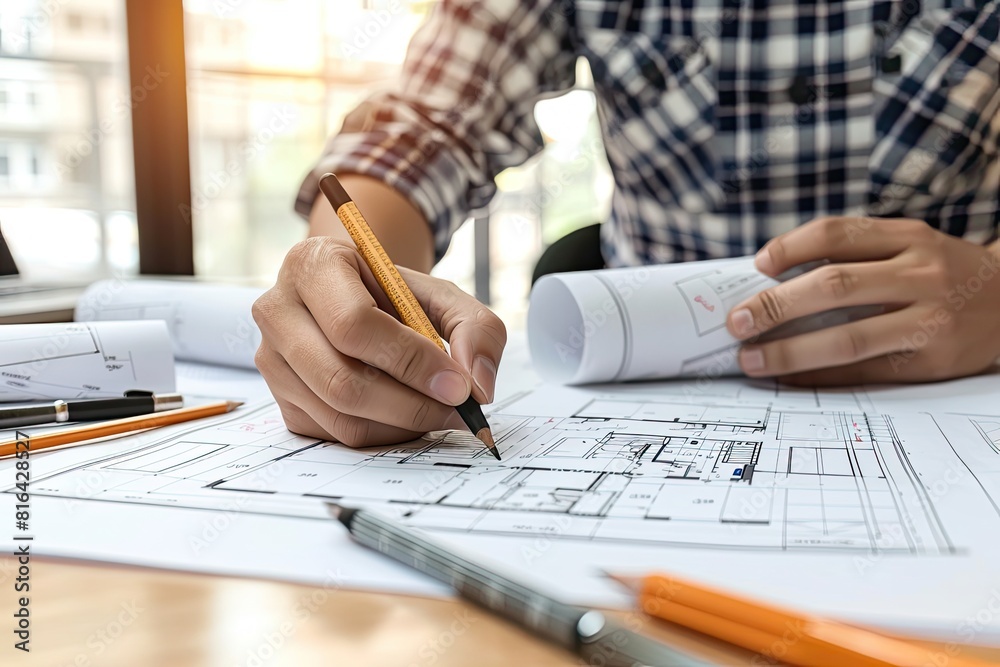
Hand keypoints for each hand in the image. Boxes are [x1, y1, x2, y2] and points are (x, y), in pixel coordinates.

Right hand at [253, 237, 505, 445]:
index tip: (458, 385)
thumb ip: (476, 329)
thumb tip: (476, 384)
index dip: (411, 361)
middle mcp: (278, 311)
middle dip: (411, 404)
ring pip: (340, 415)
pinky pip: (334, 434)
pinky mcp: (281, 400)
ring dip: (401, 424)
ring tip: (438, 411)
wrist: (357, 301)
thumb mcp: (443, 296)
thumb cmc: (396, 297)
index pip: (355, 325)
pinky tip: (405, 414)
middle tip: (456, 409)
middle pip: (342, 381)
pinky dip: (381, 433)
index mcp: (312, 265)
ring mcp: (271, 360)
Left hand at [725, 217, 999, 384]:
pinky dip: (820, 377)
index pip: (837, 233)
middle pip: (834, 285)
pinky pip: (864, 372)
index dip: (790, 247)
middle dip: (776, 305)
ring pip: (847, 336)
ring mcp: (929, 320)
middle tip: (736, 321)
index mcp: (908, 238)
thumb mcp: (911, 245)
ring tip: (751, 359)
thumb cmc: (944, 274)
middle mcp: (921, 274)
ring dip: (789, 351)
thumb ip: (857, 251)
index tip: (757, 265)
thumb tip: (772, 273)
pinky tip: (789, 379)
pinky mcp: (931, 361)